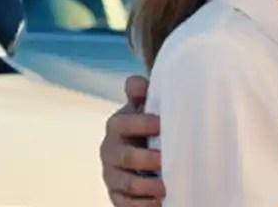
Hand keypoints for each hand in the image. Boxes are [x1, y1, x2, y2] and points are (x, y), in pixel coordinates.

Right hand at [100, 75, 166, 205]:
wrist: (139, 153)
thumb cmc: (146, 126)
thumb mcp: (143, 108)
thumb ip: (140, 93)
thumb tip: (136, 82)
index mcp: (116, 126)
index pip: (124, 124)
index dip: (142, 123)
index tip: (162, 124)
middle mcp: (110, 151)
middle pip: (125, 157)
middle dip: (146, 159)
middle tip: (167, 160)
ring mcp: (112, 176)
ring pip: (126, 183)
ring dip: (147, 186)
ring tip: (166, 188)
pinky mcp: (117, 197)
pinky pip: (126, 204)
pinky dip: (143, 205)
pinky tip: (160, 202)